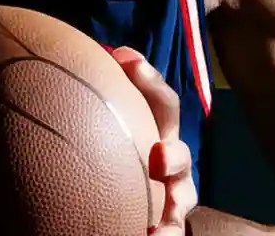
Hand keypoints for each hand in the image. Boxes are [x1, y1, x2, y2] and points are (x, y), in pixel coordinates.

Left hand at [110, 46, 198, 235]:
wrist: (124, 199)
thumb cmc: (115, 148)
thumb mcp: (110, 120)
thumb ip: (103, 92)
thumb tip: (92, 55)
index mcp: (156, 131)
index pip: (161, 102)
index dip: (148, 79)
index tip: (125, 59)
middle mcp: (169, 162)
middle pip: (178, 155)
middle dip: (173, 155)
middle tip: (157, 157)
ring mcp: (172, 196)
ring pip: (182, 198)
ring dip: (174, 205)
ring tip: (159, 222)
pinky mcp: (167, 224)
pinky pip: (171, 232)